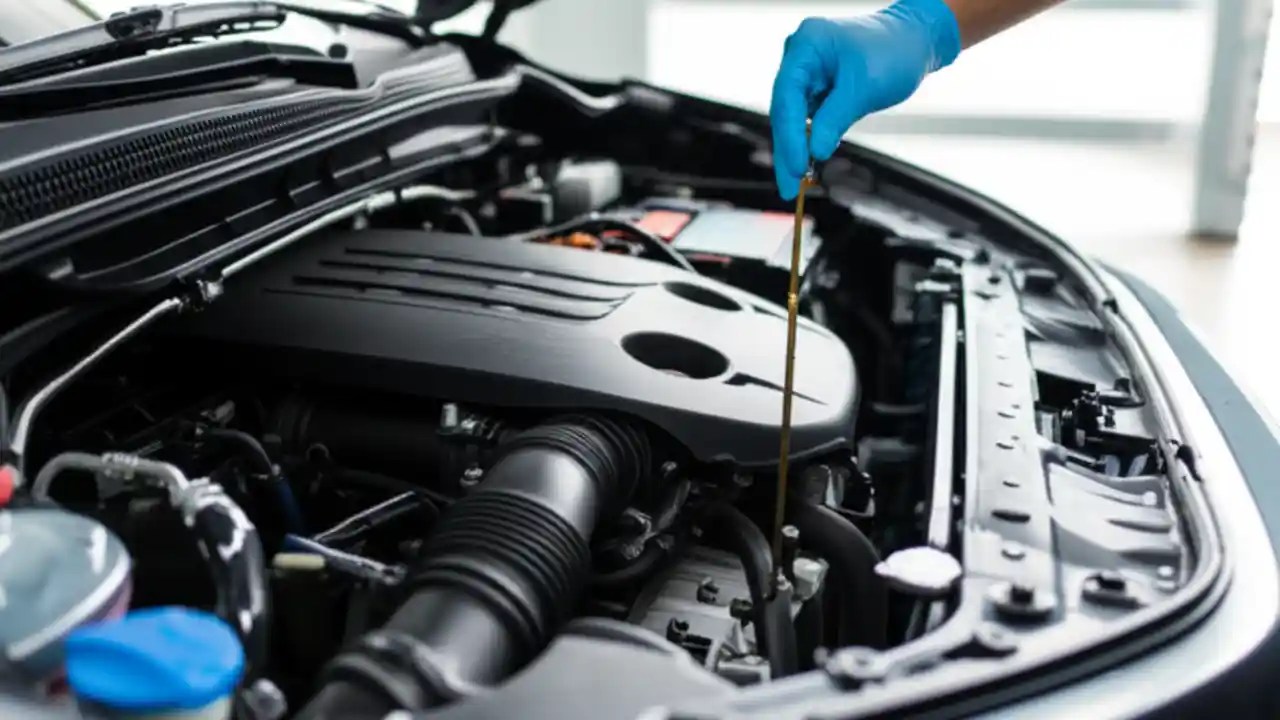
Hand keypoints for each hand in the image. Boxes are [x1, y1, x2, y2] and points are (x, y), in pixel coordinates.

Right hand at [770, 0, 961, 198]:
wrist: (914, 42)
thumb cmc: (894, 52)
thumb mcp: (864, 88)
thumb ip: (834, 120)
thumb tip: (814, 152)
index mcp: (806, 46)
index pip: (787, 96)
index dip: (790, 136)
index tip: (796, 166)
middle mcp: (800, 57)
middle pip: (784, 110)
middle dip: (788, 149)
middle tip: (789, 187)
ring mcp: (807, 73)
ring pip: (793, 119)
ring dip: (796, 149)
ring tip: (797, 182)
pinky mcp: (817, 88)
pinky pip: (808, 119)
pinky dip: (810, 140)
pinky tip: (810, 162)